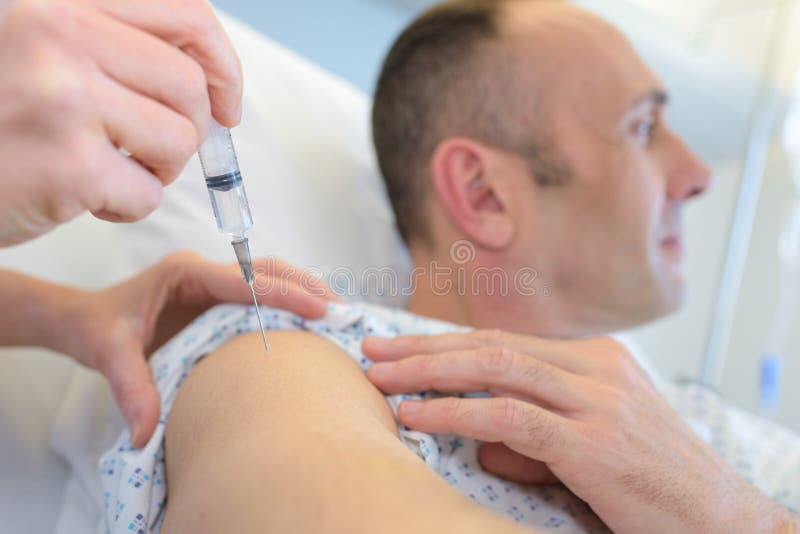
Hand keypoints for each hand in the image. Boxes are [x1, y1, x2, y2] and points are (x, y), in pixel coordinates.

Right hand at [0, 0, 241, 244]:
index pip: (185, 14)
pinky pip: (148, 191)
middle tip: (154, 149)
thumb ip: (115, 45)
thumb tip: (214, 81)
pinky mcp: (67, 163)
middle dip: (188, 129)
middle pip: (189, 85)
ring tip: (113, 170)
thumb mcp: (42, 51)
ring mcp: (62, 96)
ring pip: (180, 138)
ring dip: (160, 167)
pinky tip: (87, 197)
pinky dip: (129, 205)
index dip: (221, 63)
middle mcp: (57, 31)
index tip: (226, 102)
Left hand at [58, 251, 336, 447]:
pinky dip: (292, 303)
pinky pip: (264, 294)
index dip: (284, 294)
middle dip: (307, 288)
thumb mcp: (111, 356)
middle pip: (268, 270)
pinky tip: (314, 323)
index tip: (319, 311)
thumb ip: (131, 389)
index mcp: (185, 274)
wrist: (88, 322)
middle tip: (343, 311)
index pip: (244, 280)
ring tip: (340, 313)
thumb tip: (146, 433)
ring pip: (272, 277)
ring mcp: (216, 283)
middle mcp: (206, 272)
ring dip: (306, 291)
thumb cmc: (101, 330)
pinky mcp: (221, 298)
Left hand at [364, 331, 797, 533]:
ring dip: (427, 371)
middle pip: (490, 345)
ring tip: (378, 376)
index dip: (444, 344)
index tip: (398, 347)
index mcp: (595, 360)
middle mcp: (596, 367)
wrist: (723, 523)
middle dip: (422, 348)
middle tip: (370, 350)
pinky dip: (456, 411)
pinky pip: (509, 415)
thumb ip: (534, 436)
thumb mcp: (589, 449)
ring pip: (494, 368)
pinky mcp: (594, 441)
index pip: (503, 342)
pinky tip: (416, 413)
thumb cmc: (652, 486)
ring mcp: (598, 399)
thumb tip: (477, 440)